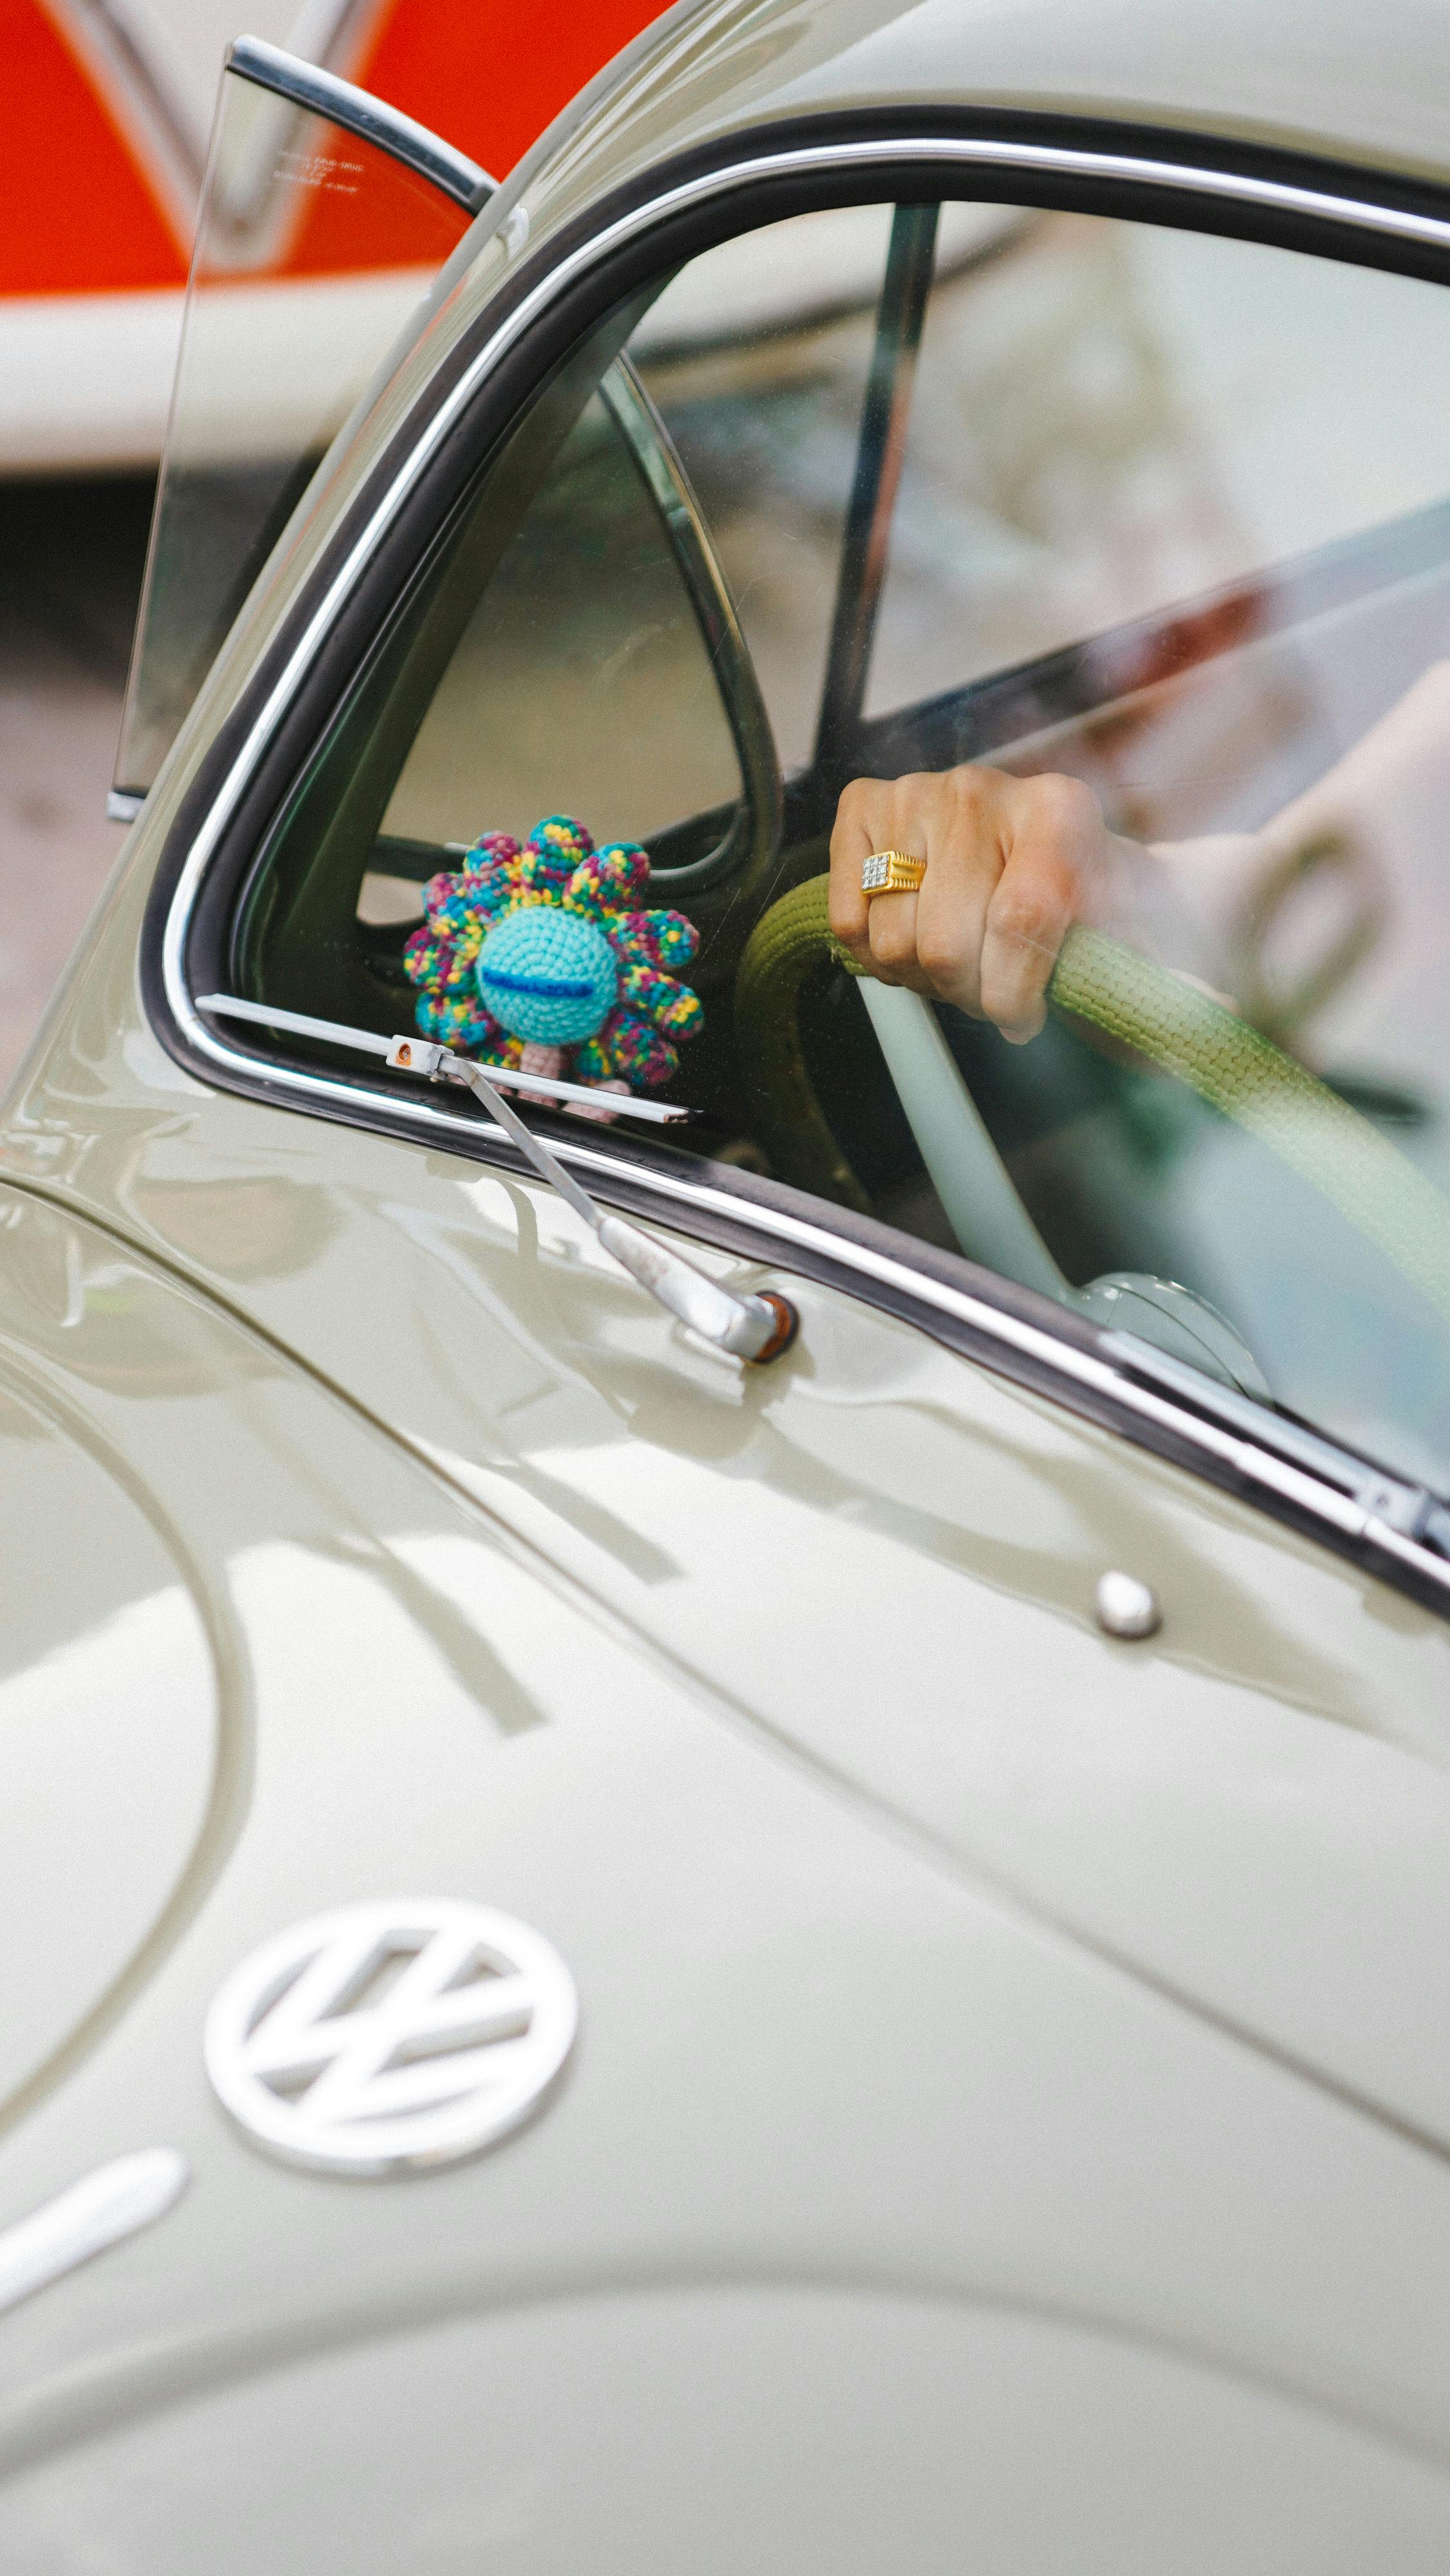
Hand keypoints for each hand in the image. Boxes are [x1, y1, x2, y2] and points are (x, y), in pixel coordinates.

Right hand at [829, 764, 1116, 1042]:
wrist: (1042, 847)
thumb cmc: (1078, 895)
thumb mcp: (1118, 929)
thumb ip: (1102, 970)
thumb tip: (1027, 1019)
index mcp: (1058, 811)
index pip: (1017, 921)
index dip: (1012, 992)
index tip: (1021, 1021)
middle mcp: (980, 790)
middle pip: (945, 942)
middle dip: (966, 994)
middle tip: (988, 993)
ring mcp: (915, 794)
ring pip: (893, 940)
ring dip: (922, 978)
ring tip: (956, 965)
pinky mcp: (863, 807)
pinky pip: (848, 919)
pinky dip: (876, 956)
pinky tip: (914, 943)